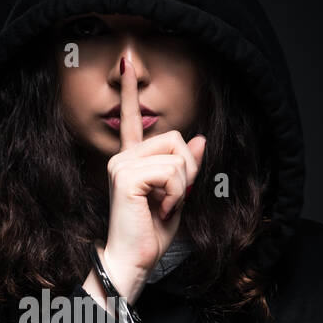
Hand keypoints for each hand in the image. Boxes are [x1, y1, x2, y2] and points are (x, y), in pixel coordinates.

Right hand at [101, 55, 206, 304]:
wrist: (133, 260)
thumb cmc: (150, 235)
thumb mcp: (177, 197)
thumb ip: (186, 168)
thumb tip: (200, 139)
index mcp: (130, 161)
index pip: (131, 120)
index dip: (130, 91)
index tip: (126, 62)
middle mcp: (122, 157)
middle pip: (175, 138)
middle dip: (187, 170)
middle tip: (173, 200)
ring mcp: (122, 165)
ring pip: (177, 155)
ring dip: (183, 185)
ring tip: (165, 207)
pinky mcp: (127, 175)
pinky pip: (172, 172)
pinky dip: (176, 194)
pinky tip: (162, 210)